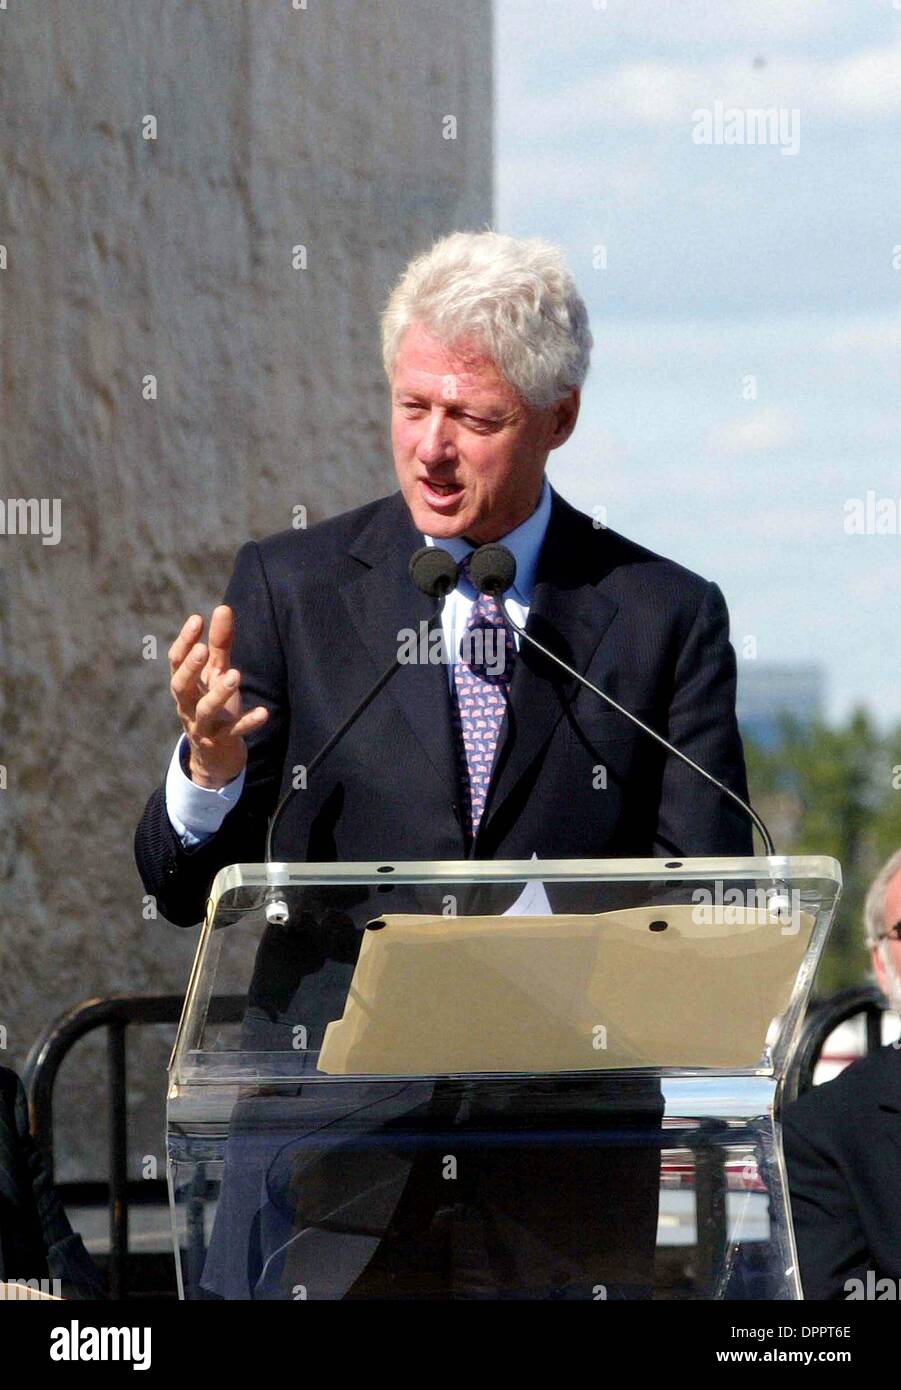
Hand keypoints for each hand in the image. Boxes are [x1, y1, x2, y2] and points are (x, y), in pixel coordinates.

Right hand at [168, 605, 268, 788]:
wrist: (217, 755)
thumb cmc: (216, 706)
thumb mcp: (217, 674)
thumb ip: (219, 644)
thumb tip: (223, 607)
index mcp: (185, 687)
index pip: (175, 662)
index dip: (184, 641)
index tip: (196, 619)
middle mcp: (187, 706)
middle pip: (180, 686)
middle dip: (191, 668)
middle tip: (203, 650)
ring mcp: (203, 726)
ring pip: (205, 710)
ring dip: (218, 693)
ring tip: (235, 675)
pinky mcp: (222, 742)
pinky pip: (234, 732)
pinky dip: (248, 723)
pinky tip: (263, 712)